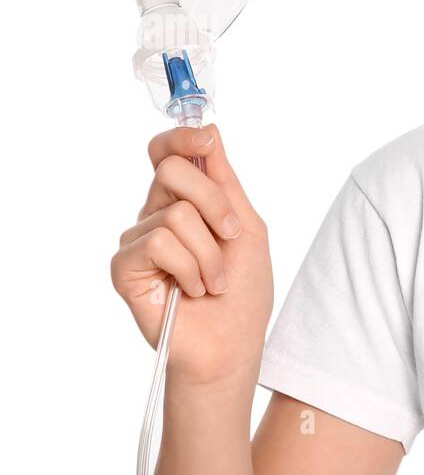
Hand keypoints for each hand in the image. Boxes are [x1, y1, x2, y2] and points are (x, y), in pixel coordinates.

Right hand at [110, 122, 272, 386]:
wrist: (232, 344)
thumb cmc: (243, 292)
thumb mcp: (247, 228)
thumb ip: (225, 182)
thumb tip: (209, 131)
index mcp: (185, 201)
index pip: (168, 154)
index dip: (182, 139)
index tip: (206, 140)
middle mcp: (156, 215)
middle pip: (172, 171)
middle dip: (214, 204)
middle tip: (233, 238)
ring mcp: (138, 240)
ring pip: (174, 213)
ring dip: (210, 253)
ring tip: (213, 281)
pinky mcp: (124, 267)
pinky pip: (159, 243)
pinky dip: (190, 268)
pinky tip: (192, 291)